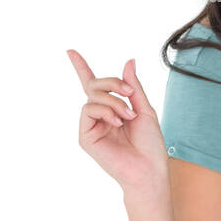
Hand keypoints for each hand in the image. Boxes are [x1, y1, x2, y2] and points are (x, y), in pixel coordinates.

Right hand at [67, 50, 169, 195]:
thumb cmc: (150, 144)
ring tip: (127, 116)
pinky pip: (88, 109)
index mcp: (112, 109)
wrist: (148, 169)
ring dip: (114, 101)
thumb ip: (134, 87)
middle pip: (94, 85)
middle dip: (113, 83)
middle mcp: (98, 116)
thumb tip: (128, 61)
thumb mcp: (144, 109)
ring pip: (92, 96)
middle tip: (130, 94)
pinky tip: (117, 122)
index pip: (93, 85)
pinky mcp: (85, 136)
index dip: (81, 67)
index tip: (70, 51)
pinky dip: (105, 111)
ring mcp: (90, 126)